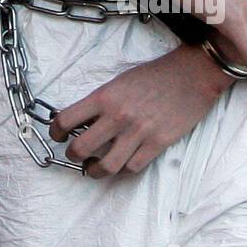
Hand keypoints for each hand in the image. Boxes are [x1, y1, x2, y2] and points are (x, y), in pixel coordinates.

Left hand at [49, 45, 229, 177]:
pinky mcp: (157, 144)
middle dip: (72, 155)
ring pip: (106, 166)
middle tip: (75, 155)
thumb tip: (83, 120)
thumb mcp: (119, 81)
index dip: (55, 132)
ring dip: (95, 171)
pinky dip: (124, 169)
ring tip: (94, 168)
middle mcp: (117, 116)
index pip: (66, 119)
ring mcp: (138, 132)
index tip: (57, 135)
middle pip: (81, 148)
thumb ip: (100, 101)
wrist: (191, 75)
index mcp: (104, 97)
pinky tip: (122, 163)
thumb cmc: (154, 75)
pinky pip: (133, 167)